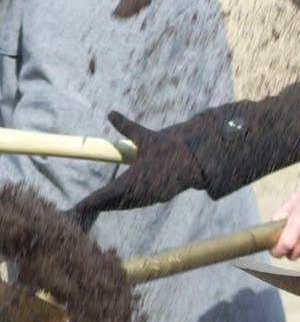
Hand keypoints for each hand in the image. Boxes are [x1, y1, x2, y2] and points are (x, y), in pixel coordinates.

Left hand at [73, 112, 210, 218]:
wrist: (198, 162)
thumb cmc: (171, 150)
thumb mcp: (147, 137)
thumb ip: (127, 127)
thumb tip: (111, 113)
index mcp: (133, 181)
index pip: (105, 195)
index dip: (90, 201)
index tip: (78, 206)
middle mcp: (140, 192)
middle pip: (113, 203)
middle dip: (98, 204)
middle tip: (82, 207)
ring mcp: (150, 196)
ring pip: (126, 204)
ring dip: (113, 204)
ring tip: (99, 204)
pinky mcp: (159, 196)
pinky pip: (138, 202)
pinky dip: (127, 202)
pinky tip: (124, 200)